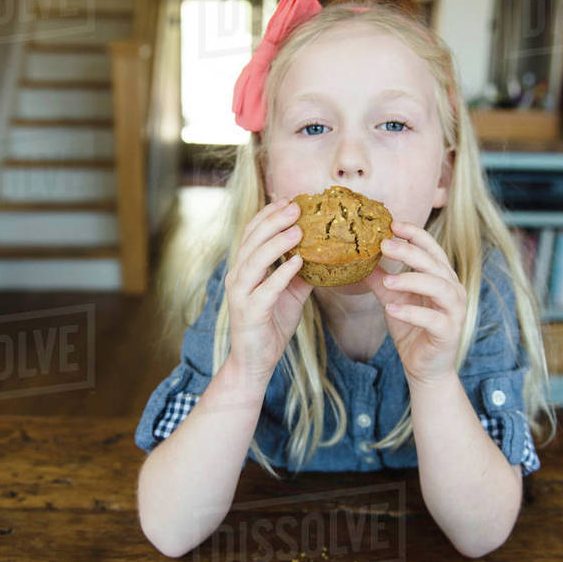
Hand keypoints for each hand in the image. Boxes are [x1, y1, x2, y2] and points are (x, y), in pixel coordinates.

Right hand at [224, 197, 313, 380]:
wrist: (255, 361)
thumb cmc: (270, 325)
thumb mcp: (291, 295)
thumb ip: (301, 274)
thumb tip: (325, 254)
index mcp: (244, 269)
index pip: (251, 233)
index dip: (268, 214)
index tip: (289, 200)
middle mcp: (238, 277)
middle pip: (252, 240)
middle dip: (274, 220)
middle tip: (296, 207)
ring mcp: (241, 294)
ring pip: (254, 260)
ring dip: (277, 242)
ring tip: (298, 229)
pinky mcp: (250, 312)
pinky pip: (266, 289)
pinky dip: (281, 274)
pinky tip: (298, 262)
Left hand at [365, 220, 466, 385]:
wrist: (425, 367)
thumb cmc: (412, 329)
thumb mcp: (393, 299)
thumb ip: (380, 279)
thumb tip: (358, 260)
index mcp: (442, 277)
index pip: (432, 248)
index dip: (415, 234)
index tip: (393, 224)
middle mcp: (452, 289)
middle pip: (434, 263)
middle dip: (410, 251)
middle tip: (384, 244)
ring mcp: (454, 311)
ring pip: (439, 287)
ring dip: (412, 280)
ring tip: (387, 281)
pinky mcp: (449, 332)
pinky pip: (433, 319)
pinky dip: (412, 312)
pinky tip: (392, 310)